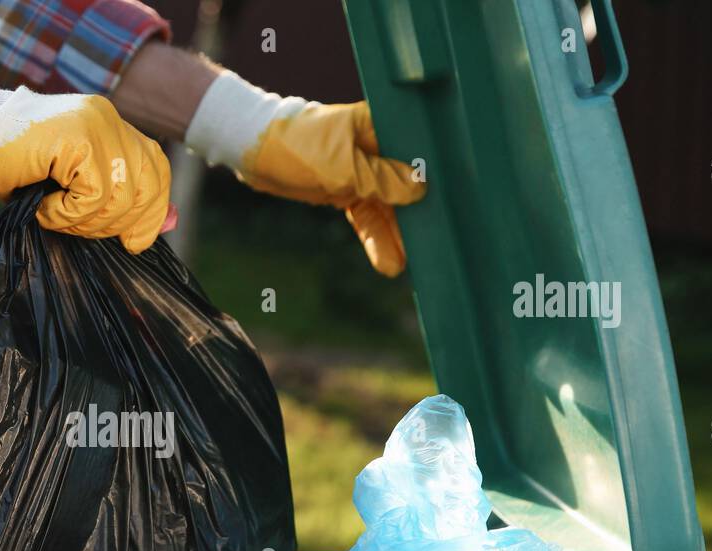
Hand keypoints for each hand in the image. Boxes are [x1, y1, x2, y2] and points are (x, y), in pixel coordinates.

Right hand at [0, 64, 170, 253]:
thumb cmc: (12, 171)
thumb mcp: (72, 187)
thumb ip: (119, 200)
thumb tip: (170, 224)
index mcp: (111, 125)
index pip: (155, 167)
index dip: (153, 209)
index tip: (137, 241)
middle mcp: (108, 118)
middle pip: (145, 186)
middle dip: (117, 224)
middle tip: (77, 227)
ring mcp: (95, 124)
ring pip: (119, 196)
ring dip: (84, 221)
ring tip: (54, 216)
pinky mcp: (77, 137)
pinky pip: (92, 194)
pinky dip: (68, 213)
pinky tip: (44, 208)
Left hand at [186, 72, 424, 276]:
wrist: (254, 151)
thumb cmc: (298, 147)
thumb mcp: (342, 168)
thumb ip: (382, 180)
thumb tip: (419, 189)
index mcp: (383, 126)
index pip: (420, 152)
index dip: (438, 177)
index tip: (457, 204)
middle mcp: (379, 146)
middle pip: (410, 183)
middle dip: (423, 213)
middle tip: (440, 243)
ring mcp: (365, 169)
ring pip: (390, 206)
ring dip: (398, 234)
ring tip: (411, 264)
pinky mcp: (349, 189)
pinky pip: (369, 217)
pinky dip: (377, 238)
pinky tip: (390, 262)